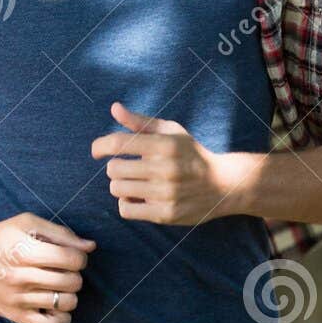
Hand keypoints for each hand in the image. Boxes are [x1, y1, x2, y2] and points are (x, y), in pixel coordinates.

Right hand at [0, 211, 92, 322]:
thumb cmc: (0, 239)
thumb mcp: (26, 224)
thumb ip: (60, 233)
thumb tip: (90, 246)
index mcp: (25, 252)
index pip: (73, 260)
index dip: (79, 257)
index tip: (70, 255)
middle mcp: (22, 277)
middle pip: (73, 282)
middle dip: (74, 274)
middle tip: (62, 270)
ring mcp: (19, 300)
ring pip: (67, 303)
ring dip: (69, 293)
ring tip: (57, 286)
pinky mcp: (16, 316)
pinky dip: (62, 318)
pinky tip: (55, 305)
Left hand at [90, 102, 254, 224]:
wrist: (224, 186)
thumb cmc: (191, 154)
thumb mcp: (171, 132)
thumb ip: (140, 122)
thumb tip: (114, 108)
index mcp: (166, 145)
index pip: (119, 143)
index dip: (100, 146)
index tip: (96, 151)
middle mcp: (166, 169)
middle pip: (113, 169)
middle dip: (116, 168)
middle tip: (128, 169)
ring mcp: (166, 193)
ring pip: (117, 189)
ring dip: (121, 185)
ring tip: (136, 182)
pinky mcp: (165, 214)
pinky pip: (126, 210)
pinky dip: (127, 203)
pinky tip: (139, 198)